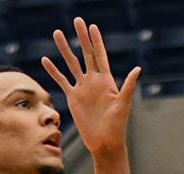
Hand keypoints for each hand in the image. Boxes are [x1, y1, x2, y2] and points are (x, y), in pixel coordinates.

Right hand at [43, 17, 139, 157]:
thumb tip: (138, 68)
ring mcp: (83, 88)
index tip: (92, 26)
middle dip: (81, 37)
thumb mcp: (124, 105)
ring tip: (57, 33)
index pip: (100, 55)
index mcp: (107, 80)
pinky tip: (45, 60)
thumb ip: (129, 86)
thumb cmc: (117, 126)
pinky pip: (61, 81)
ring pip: (72, 63)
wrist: (104, 142)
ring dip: (65, 49)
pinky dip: (54, 71)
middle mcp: (94, 81)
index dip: (96, 41)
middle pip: (86, 54)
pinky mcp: (73, 98)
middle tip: (77, 20)